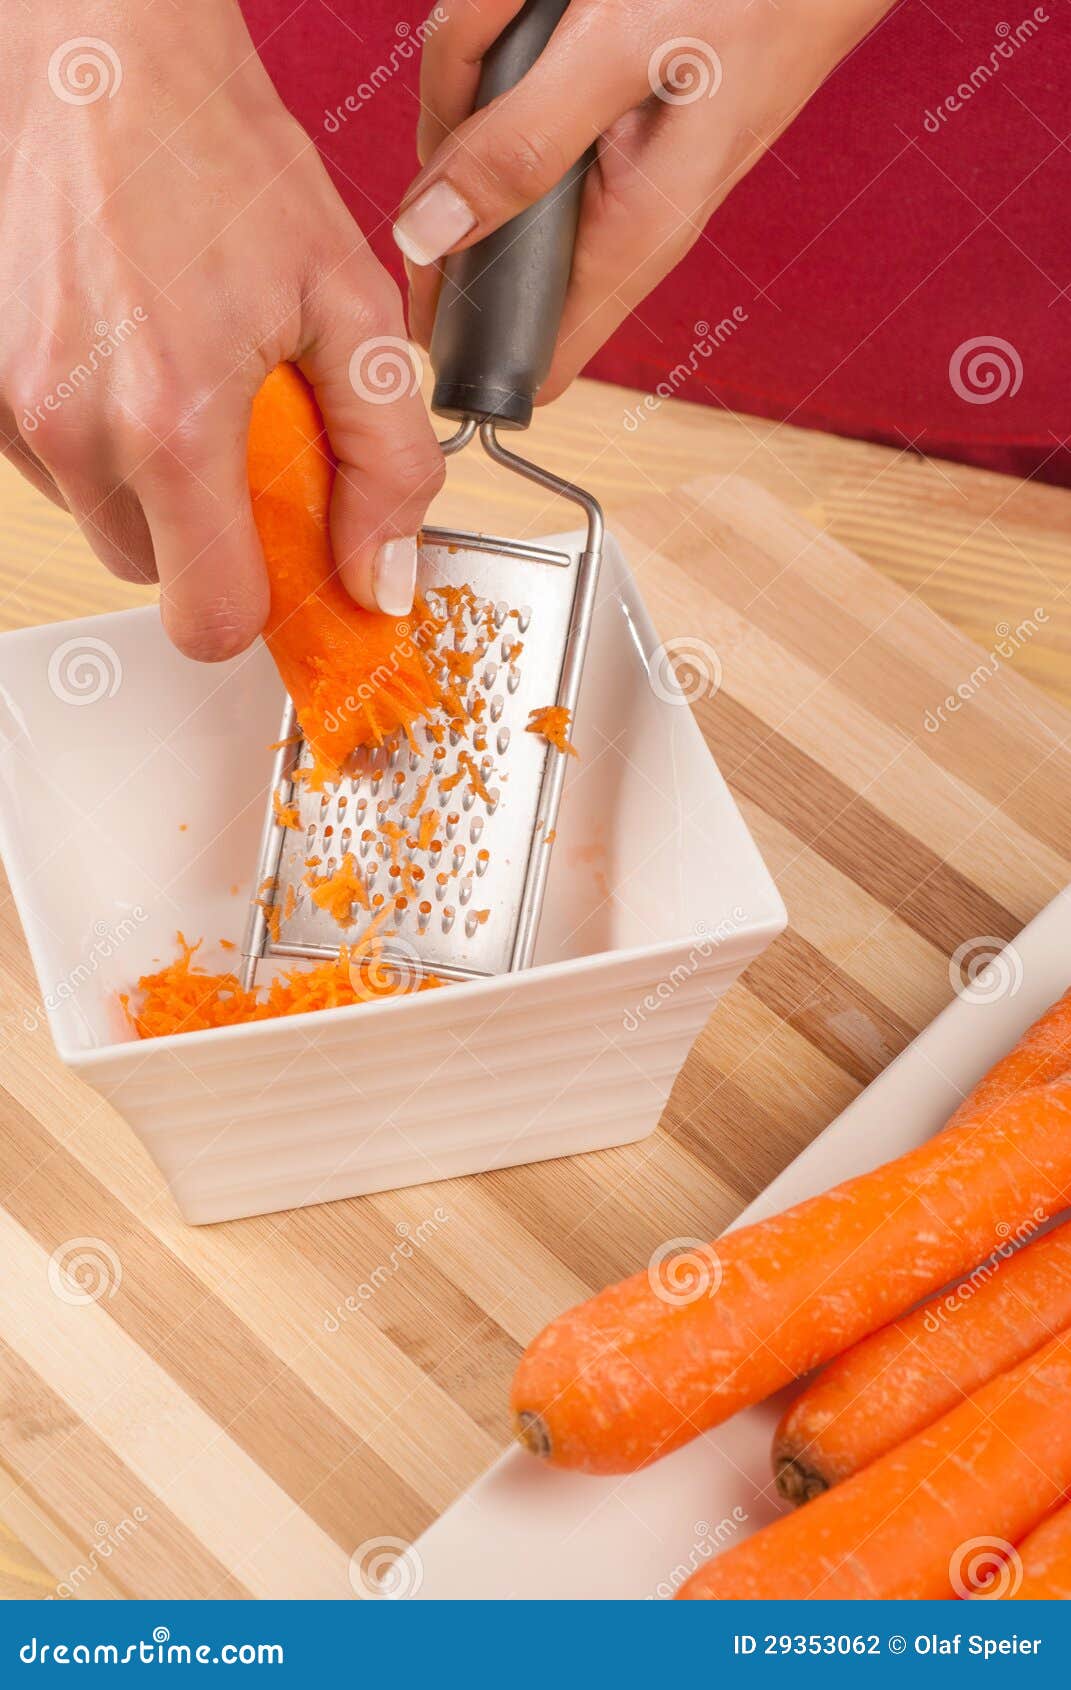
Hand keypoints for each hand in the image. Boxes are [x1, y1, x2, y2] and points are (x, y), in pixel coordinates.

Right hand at [1, 2, 442, 656]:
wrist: (101, 60)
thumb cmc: (218, 157)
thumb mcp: (350, 302)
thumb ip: (385, 459)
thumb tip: (381, 573)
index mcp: (170, 423)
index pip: (210, 619)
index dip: (262, 605)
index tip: (291, 565)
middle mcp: (73, 428)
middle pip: (158, 576)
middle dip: (213, 533)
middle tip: (249, 438)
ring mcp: (14, 409)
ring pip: (108, 522)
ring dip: (158, 483)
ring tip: (189, 374)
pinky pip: (59, 469)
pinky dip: (106, 440)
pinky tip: (135, 356)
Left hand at [396, 0, 896, 400]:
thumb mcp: (619, 56)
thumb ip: (519, 144)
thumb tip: (427, 237)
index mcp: (627, 239)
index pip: (537, 358)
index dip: (464, 336)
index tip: (413, 266)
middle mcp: (609, 214)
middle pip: (474, 226)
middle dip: (455, 127)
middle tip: (496, 41)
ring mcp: (596, 162)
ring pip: (478, 139)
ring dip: (480, 49)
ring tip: (536, 1)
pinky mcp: (588, 111)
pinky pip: (506, 85)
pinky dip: (504, 23)